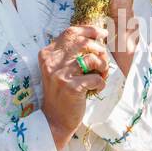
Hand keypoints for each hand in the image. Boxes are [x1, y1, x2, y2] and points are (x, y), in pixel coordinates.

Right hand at [38, 22, 109, 149]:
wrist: (54, 120)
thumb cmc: (62, 93)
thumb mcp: (59, 70)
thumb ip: (70, 54)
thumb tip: (95, 37)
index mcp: (48, 54)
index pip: (70, 32)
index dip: (89, 30)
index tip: (102, 33)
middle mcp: (52, 62)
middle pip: (83, 42)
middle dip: (100, 49)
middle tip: (104, 60)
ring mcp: (61, 75)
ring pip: (92, 59)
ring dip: (103, 66)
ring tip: (102, 75)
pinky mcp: (72, 87)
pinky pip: (96, 78)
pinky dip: (101, 83)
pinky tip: (96, 89)